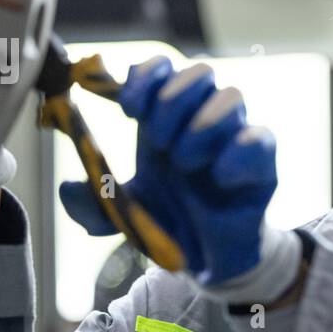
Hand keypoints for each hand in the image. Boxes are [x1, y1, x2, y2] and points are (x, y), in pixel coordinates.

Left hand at [59, 57, 299, 301]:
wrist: (209, 261)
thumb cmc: (172, 223)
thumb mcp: (125, 214)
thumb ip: (94, 204)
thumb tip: (70, 188)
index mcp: (168, 119)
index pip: (162, 70)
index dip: (145, 77)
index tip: (127, 109)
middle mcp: (203, 118)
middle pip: (198, 72)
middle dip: (171, 99)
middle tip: (156, 140)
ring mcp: (236, 137)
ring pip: (231, 96)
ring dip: (200, 125)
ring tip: (184, 162)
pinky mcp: (262, 163)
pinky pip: (259, 138)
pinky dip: (236, 151)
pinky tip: (219, 177)